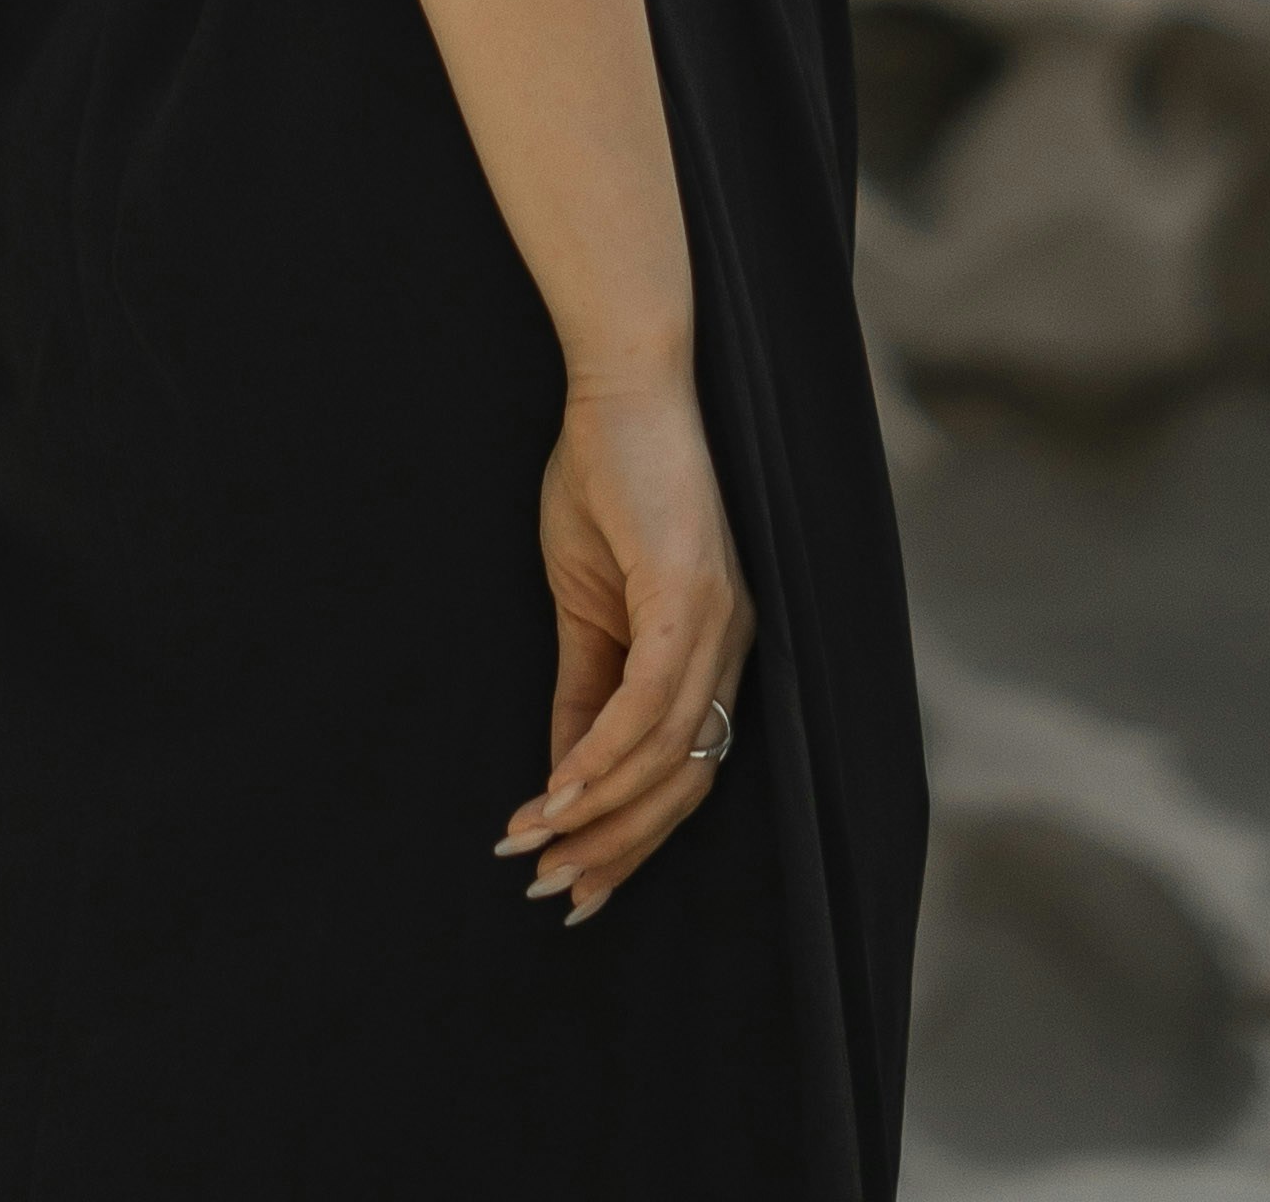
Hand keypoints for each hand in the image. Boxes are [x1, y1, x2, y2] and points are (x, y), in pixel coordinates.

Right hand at [496, 367, 752, 928]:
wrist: (619, 381)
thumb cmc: (605, 475)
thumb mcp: (584, 600)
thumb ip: (583, 687)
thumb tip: (564, 774)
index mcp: (715, 647)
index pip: (686, 771)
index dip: (633, 834)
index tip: (578, 884)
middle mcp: (732, 645)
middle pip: (686, 782)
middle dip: (616, 846)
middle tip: (553, 889)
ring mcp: (718, 621)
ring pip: (667, 755)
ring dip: (598, 812)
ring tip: (537, 846)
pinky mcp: (690, 593)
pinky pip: (648, 702)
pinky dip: (603, 754)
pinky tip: (557, 789)